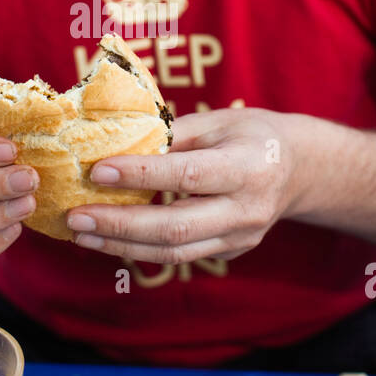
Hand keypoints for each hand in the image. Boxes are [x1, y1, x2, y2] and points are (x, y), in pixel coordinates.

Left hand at [65, 108, 302, 263]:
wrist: (299, 170)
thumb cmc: (253, 135)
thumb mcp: (220, 120)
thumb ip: (174, 133)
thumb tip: (116, 139)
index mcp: (248, 167)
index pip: (188, 175)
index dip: (142, 175)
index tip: (98, 170)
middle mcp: (247, 209)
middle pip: (177, 227)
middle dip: (120, 225)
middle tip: (76, 216)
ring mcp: (240, 238)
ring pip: (174, 252)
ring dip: (121, 245)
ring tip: (81, 233)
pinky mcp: (230, 253)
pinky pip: (180, 256)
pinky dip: (139, 249)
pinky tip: (107, 238)